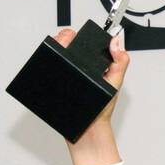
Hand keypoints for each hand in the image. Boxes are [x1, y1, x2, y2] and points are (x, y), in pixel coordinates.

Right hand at [54, 27, 129, 164]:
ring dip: (53, 51)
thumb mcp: (114, 83)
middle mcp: (76, 69)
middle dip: (62, 39)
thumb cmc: (101, 110)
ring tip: (59, 53)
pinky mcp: (54, 85)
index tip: (74, 35)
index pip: (81, 43)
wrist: (88, 129)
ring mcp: (64, 76)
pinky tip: (52, 66)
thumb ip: (119, 63)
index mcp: (91, 66)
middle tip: (65, 43)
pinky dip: (45, 66)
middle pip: (63, 45)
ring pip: (52, 56)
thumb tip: (117, 43)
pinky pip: (45, 71)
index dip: (77, 35)